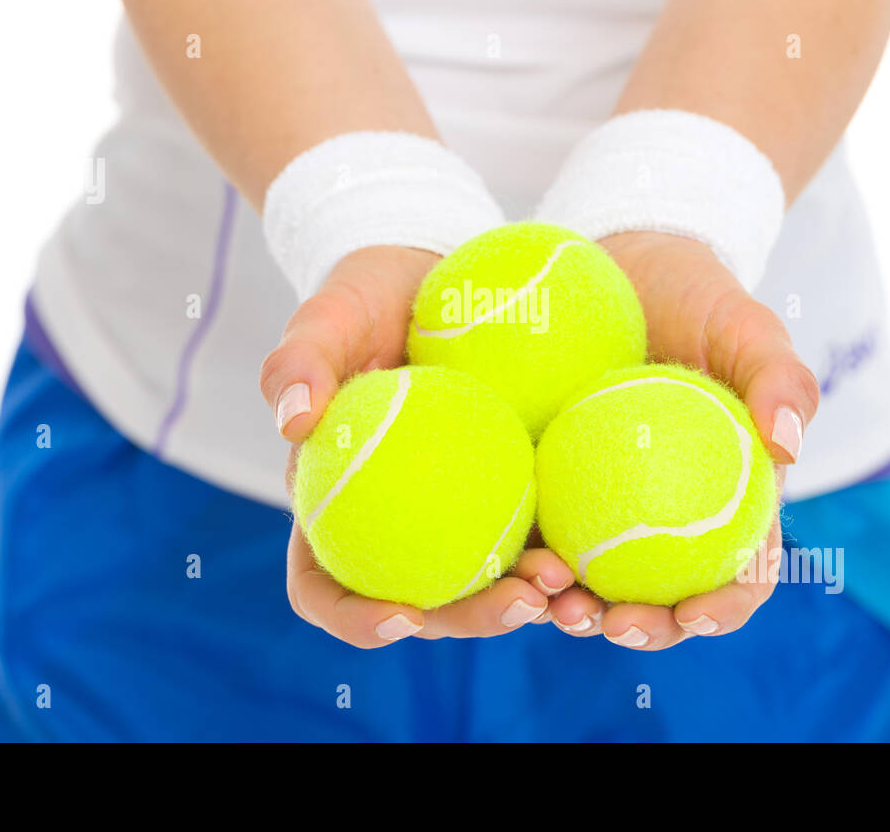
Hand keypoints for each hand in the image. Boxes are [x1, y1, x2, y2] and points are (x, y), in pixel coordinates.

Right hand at [259, 245, 574, 647]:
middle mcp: (396, 525)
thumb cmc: (365, 296)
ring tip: (569, 584)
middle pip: (424, 604)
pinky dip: (563, 544)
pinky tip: (597, 539)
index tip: (403, 618)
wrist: (433, 269)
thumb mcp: (328, 313)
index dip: (354, 619)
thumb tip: (292, 421)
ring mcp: (458, 512)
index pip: (325, 586)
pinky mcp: (510, 487)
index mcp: (334, 506)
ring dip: (529, 598)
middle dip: (473, 619)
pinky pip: (535, 526)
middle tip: (522, 603)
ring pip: (487, 580)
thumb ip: (301, 359)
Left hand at [544, 231, 819, 649]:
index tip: (694, 615)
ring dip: (572, 607)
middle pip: (661, 597)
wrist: (622, 261)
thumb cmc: (697, 295)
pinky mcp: (548, 483)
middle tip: (607, 620)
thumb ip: (781, 376)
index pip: (740, 574)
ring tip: (547, 599)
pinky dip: (524, 555)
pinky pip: (537, 529)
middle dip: (640, 627)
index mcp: (727, 499)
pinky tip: (504, 556)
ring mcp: (601, 504)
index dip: (723, 608)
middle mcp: (665, 515)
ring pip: (592, 580)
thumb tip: (789, 447)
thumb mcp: (747, 324)